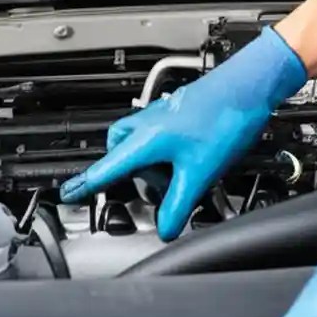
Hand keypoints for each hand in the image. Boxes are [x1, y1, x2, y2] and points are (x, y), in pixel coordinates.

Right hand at [60, 28, 307, 240]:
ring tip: (183, 174)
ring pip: (139, 147)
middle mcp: (146, 126)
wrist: (247, 87)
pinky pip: (157, 138)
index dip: (86, 185)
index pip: (106, 169)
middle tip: (162, 190)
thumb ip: (178, 205)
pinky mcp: (175, 115)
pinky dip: (166, 154)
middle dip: (136, 177)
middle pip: (121, 157)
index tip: (68, 193)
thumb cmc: (223, 119)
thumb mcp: (199, 174)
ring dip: (154, 165)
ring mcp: (160, 118)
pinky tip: (193, 158)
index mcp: (144, 141)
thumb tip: (166, 229)